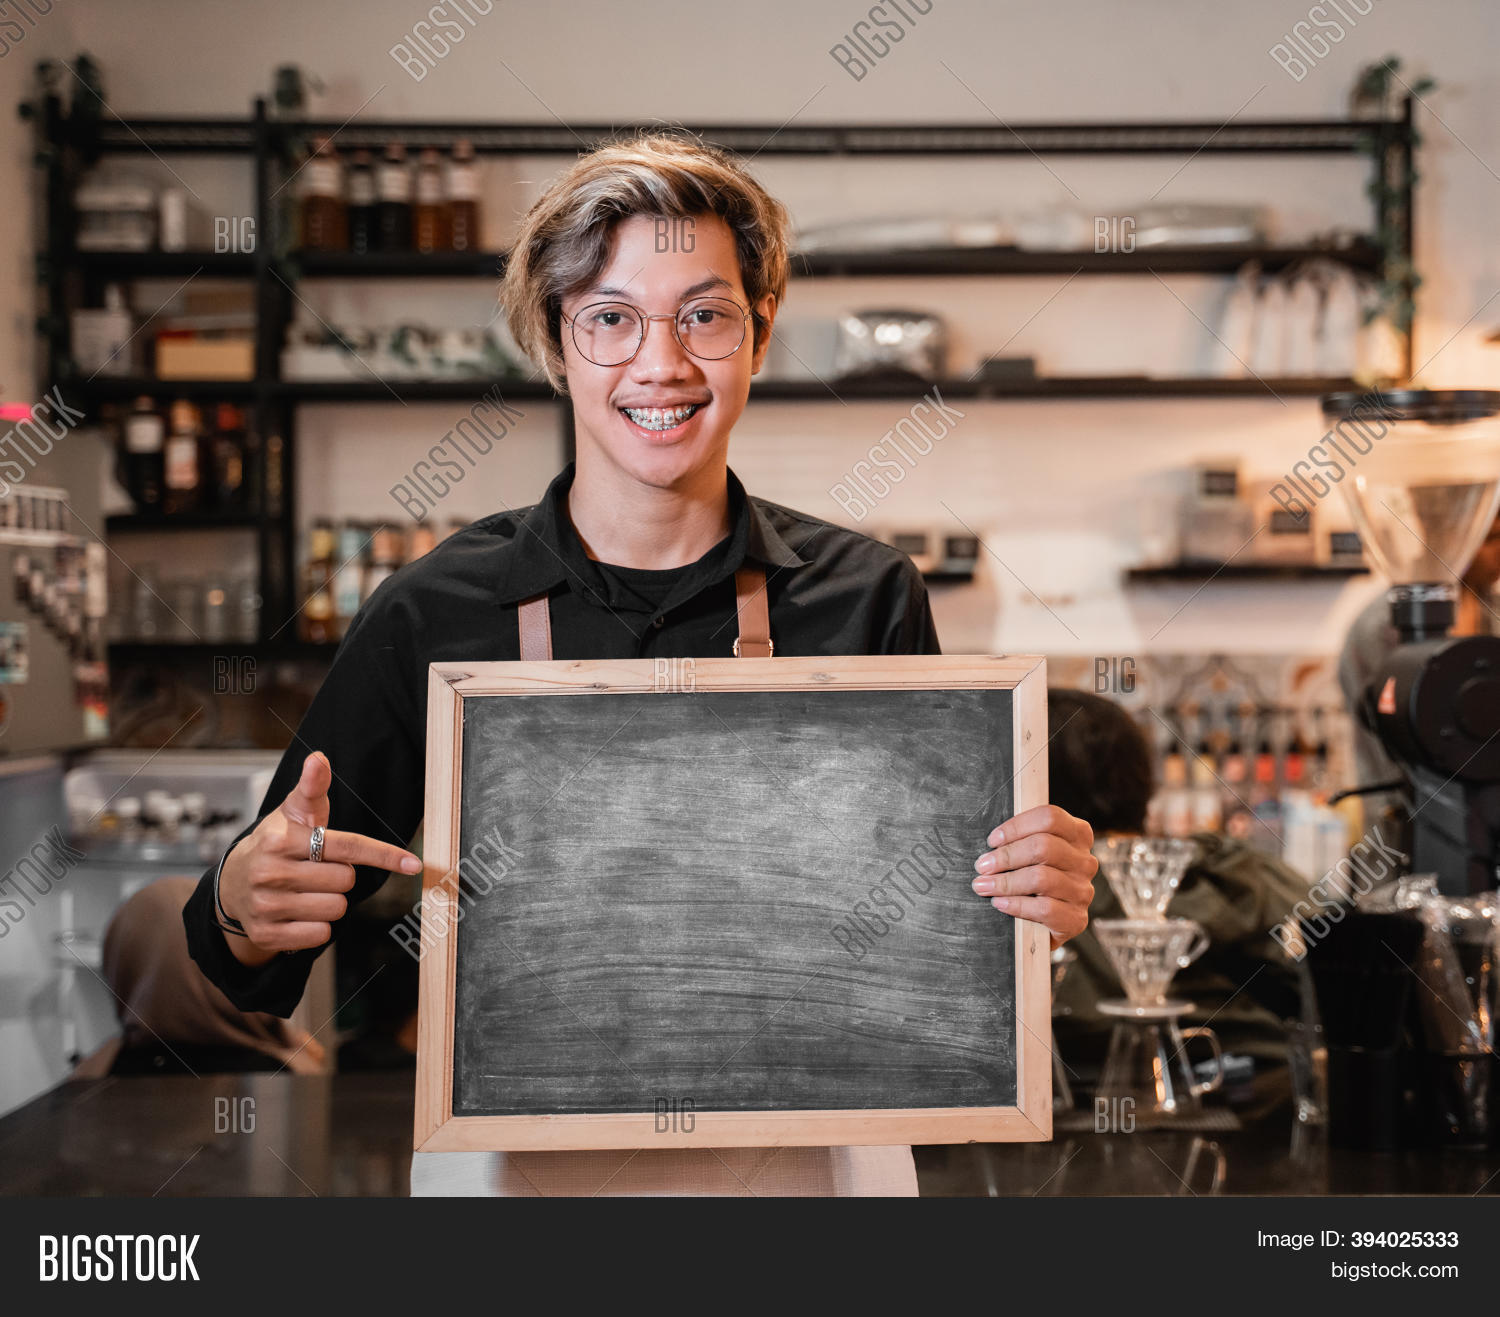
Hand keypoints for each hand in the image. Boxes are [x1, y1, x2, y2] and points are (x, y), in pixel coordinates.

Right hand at [217, 751, 420, 965]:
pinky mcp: (266, 934)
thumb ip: (312, 787)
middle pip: (345, 881)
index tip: (413, 864)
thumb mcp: (293, 812)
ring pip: (336, 910)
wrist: (234, 883)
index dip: (383, 854)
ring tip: (306, 891)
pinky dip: (317, 927)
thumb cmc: (276, 842)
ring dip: (330, 902)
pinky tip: (298, 912)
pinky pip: (320, 935)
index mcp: (281, 840)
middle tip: (317, 869)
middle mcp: (270, 873)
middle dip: (340, 876)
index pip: (346, 847)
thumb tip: (319, 758)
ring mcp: (266, 906)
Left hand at [971, 804, 1096, 948]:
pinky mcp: (1076, 918)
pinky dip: (1016, 905)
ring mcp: (1083, 890)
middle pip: (1044, 846)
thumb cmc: (1032, 881)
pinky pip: (1044, 908)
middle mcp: (1085, 861)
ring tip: (983, 885)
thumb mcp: (1031, 854)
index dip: (1017, 826)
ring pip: (1041, 878)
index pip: (1050, 818)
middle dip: (1006, 856)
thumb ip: (1021, 840)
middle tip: (982, 866)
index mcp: (1077, 836)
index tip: (992, 840)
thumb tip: (993, 840)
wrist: (1043, 927)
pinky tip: (1000, 903)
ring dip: (1006, 882)